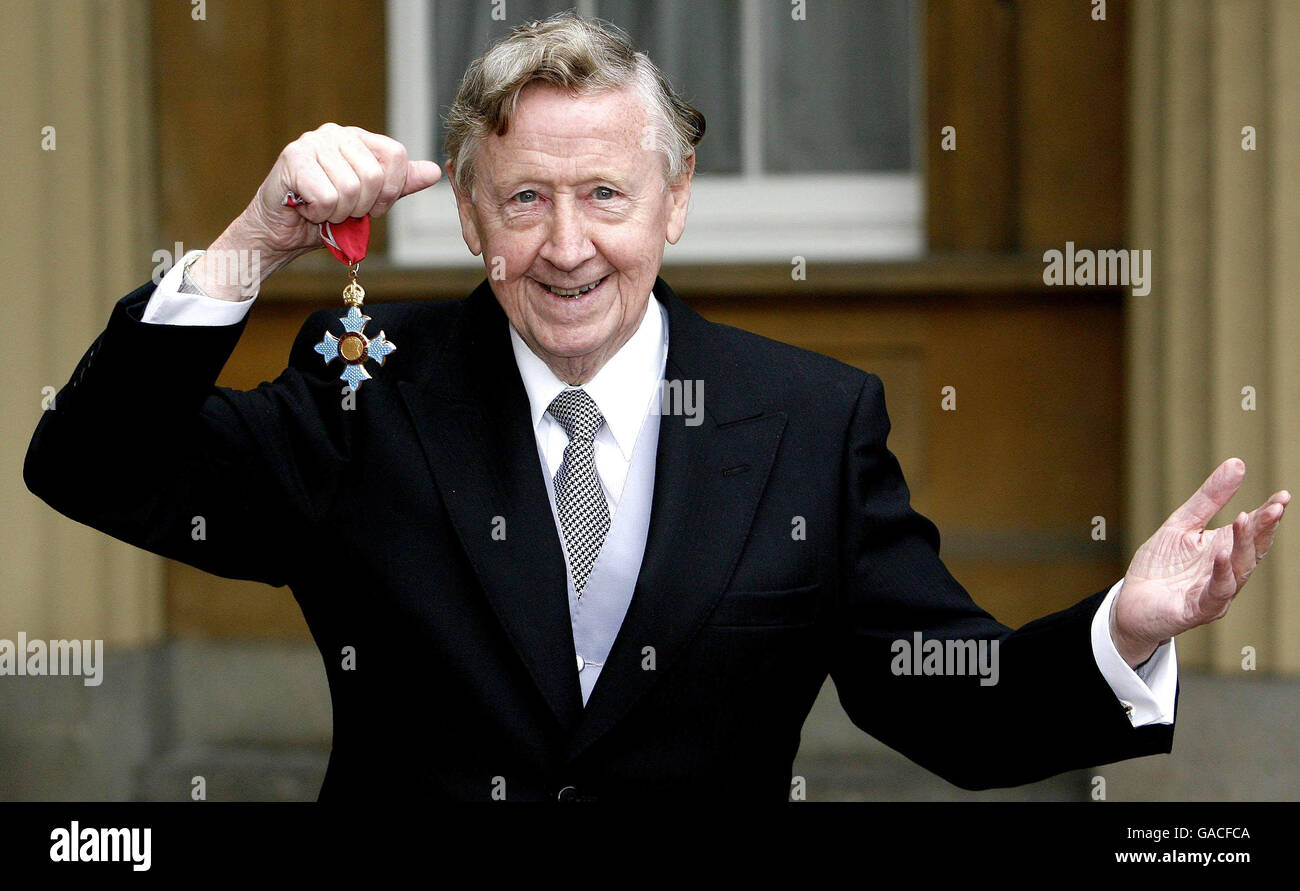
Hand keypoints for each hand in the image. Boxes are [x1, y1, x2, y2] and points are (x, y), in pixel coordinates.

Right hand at [192, 123, 441, 299]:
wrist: (281, 232)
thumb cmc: (325, 216)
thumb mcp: (370, 202)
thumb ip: (398, 185)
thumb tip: (435, 171)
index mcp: (358, 139)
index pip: (396, 155)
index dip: (389, 191)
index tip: (372, 207)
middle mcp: (336, 134)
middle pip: (374, 176)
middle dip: (361, 207)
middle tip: (341, 210)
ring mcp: (312, 142)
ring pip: (350, 189)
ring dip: (338, 213)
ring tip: (322, 209)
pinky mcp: (293, 158)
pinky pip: (327, 196)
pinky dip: (320, 213)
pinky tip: (307, 207)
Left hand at [1112, 458, 1289, 667]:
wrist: (1130, 604)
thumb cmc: (1160, 567)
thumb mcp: (1181, 525)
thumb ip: (1209, 499)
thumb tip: (1238, 463)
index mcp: (1225, 551)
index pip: (1253, 532)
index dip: (1268, 516)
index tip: (1283, 496)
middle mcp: (1227, 573)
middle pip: (1252, 550)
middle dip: (1264, 528)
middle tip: (1274, 507)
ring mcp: (1215, 594)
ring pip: (1238, 570)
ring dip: (1243, 546)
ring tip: (1244, 520)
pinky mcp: (1196, 610)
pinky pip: (1215, 593)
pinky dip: (1221, 575)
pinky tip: (1221, 555)